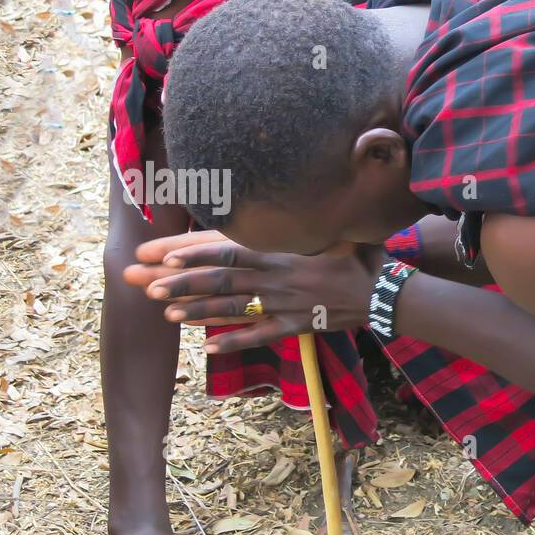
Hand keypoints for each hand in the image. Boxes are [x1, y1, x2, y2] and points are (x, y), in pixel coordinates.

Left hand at [129, 235, 381, 354]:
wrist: (385, 293)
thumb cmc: (362, 256)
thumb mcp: (337, 227)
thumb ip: (312, 215)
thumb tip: (301, 187)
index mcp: (282, 254)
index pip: (229, 252)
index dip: (196, 253)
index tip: (166, 254)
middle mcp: (277, 280)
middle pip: (221, 282)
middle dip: (183, 284)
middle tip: (149, 287)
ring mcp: (284, 305)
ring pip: (233, 308)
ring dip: (198, 311)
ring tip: (167, 314)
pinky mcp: (296, 326)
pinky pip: (260, 335)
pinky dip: (234, 341)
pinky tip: (207, 347)